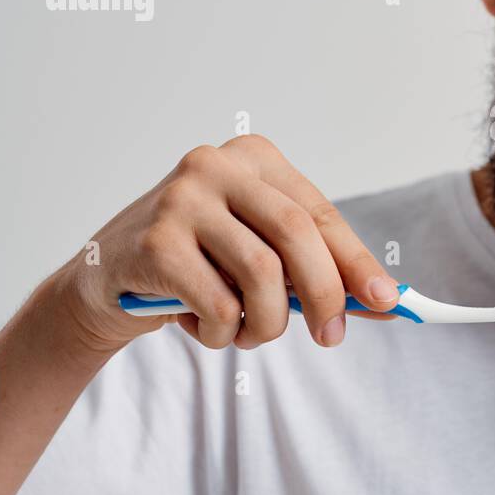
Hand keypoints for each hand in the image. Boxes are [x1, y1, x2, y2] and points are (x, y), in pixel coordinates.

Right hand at [52, 134, 399, 353]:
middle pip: (296, 234)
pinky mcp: (154, 240)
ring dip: (266, 323)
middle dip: (324, 294)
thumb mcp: (257, 255)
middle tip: (330, 336)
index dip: (357, 261)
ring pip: (260, 274)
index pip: (320, 213)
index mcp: (254, 158)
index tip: (389, 300)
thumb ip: (313, 269)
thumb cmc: (197, 266)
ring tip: (248, 335)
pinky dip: (222, 332)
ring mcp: (181, 198)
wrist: (105, 282)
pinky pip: (218, 303)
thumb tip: (385, 300)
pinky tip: (203, 327)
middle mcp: (217, 165)